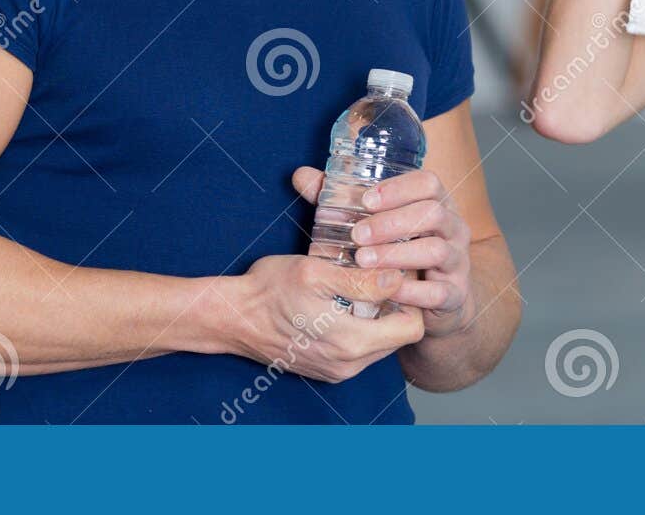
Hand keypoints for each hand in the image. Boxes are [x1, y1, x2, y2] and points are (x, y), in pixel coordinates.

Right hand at [227, 253, 423, 383]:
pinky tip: (342, 304)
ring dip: (378, 317)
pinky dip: (360, 328)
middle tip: (380, 275)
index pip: (413, 328)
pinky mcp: (327, 370)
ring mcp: (337, 371)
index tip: (398, 273)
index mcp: (351, 342)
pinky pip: (360, 350)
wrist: (232, 317)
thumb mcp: (315, 273)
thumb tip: (397, 278)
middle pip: (399, 337)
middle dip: (397, 306)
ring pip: (381, 343)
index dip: (412, 298)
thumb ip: (360, 281)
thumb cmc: (269, 290)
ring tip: (360, 287)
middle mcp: (349, 365)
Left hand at [292, 166, 474, 338]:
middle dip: (392, 222)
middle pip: (433, 213)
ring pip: (437, 250)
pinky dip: (412, 292)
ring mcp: (458, 261)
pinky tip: (387, 291)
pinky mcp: (455, 294)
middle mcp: (453, 227)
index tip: (366, 199)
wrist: (439, 300)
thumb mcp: (380, 224)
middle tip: (357, 234)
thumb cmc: (402, 251)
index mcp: (437, 202)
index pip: (428, 182)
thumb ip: (342, 200)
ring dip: (398, 254)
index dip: (399, 188)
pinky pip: (439, 292)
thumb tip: (301, 175)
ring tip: (364, 260)